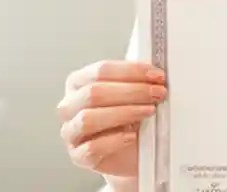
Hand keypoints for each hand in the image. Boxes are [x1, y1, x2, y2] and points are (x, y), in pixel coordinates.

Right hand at [57, 60, 166, 177]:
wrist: (129, 154)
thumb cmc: (128, 119)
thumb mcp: (132, 95)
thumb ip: (137, 81)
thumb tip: (154, 73)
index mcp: (78, 83)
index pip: (101, 70)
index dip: (131, 71)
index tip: (156, 75)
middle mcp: (69, 106)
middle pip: (94, 93)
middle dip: (131, 91)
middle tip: (157, 93)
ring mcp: (71, 132)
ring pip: (88, 119)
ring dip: (124, 113)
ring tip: (149, 111)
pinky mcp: (78, 156)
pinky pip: (91, 148)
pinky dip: (115, 140)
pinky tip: (132, 136)